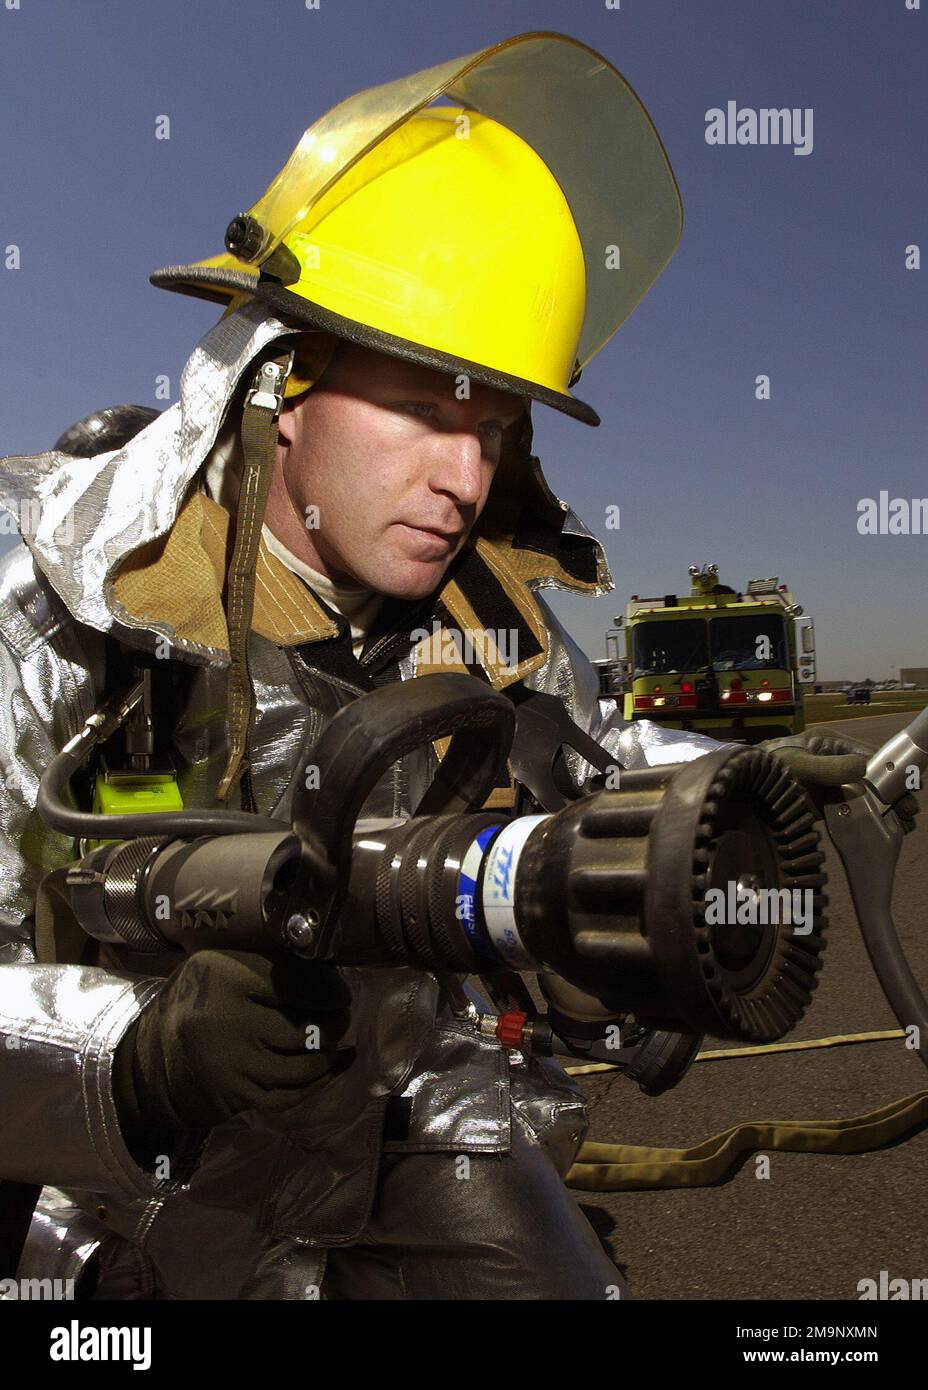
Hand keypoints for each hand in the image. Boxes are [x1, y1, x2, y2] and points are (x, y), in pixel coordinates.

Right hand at [112, 949, 352, 1164]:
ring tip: (336, 1042)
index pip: (293, 982)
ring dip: (327, 1055)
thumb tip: (329, 973)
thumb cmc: (195, 1004)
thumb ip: (266, 965)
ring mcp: (230, 1064)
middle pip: (301, 1027)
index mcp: (223, 976)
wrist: (149, 1061)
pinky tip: (333, 1067)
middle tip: (342, 1018)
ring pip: (301, 1064)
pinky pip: (290, 1094)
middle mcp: (225, 1020)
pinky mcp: (235, 1097)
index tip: (343, 994)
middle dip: (332, 1024)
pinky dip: (317, 1081)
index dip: (328, 990)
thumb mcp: (220, 967)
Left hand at [761, 727, 919, 831]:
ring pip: (867, 795)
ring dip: (885, 809)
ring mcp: (831, 782)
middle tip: (909, 813)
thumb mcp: (797, 765)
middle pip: (874, 777)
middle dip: (894, 795)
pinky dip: (868, 819)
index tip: (908, 790)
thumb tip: (862, 769)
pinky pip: (851, 809)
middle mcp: (835, 761)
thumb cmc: (766, 767)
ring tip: (903, 825)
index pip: (872, 755)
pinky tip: (882, 831)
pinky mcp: (824, 802)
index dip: (892, 773)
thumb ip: (827, 768)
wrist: (742, 783)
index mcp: (831, 744)